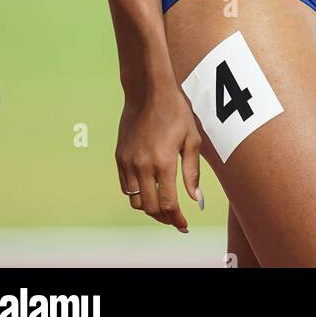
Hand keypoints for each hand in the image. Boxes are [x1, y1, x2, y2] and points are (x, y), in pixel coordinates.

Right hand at [116, 83, 202, 231]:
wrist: (148, 91)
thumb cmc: (175, 111)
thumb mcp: (191, 139)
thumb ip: (192, 172)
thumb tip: (196, 199)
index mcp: (163, 162)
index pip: (168, 203)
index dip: (176, 219)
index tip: (183, 226)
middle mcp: (142, 165)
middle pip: (150, 207)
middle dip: (164, 218)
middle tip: (175, 219)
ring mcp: (128, 162)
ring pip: (135, 200)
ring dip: (149, 208)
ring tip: (162, 207)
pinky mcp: (119, 157)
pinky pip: (125, 186)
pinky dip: (137, 194)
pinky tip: (149, 190)